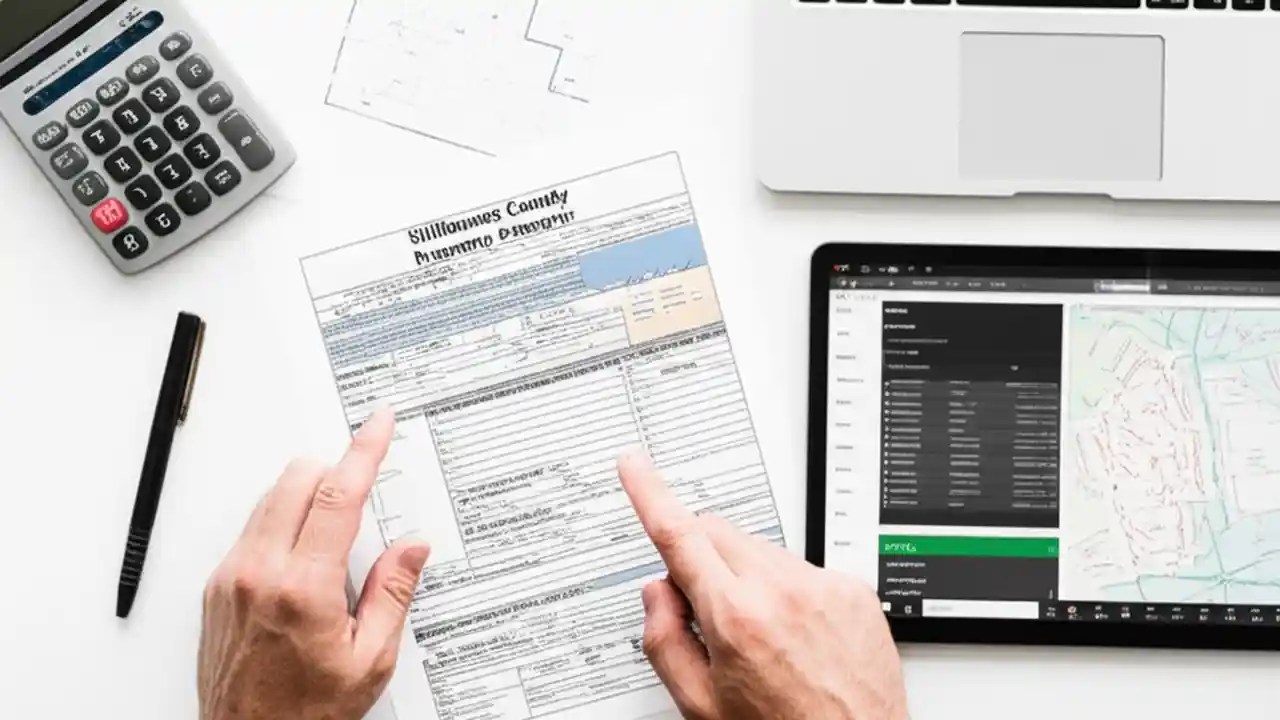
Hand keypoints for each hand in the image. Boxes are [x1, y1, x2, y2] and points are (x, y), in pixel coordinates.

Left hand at [198, 409, 429, 719]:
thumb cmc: (305, 713)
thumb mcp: (369, 660)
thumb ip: (393, 594)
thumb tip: (412, 549)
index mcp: (303, 589)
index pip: (338, 497)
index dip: (363, 451)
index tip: (378, 425)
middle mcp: (259, 574)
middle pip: (297, 481)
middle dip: (334, 469)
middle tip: (363, 482)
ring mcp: (231, 578)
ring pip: (270, 498)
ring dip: (306, 494)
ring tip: (336, 530)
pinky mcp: (217, 587)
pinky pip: (252, 528)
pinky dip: (281, 522)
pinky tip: (304, 555)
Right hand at [618, 453, 907, 719]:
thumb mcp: (701, 704)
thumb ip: (664, 641)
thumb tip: (658, 592)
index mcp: (737, 617)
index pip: (679, 536)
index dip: (649, 493)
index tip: (635, 465)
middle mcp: (782, 591)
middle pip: (718, 532)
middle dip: (698, 554)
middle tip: (703, 609)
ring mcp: (823, 586)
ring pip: (760, 548)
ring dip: (745, 575)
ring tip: (761, 636)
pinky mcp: (853, 589)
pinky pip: (803, 568)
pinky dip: (788, 590)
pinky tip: (795, 636)